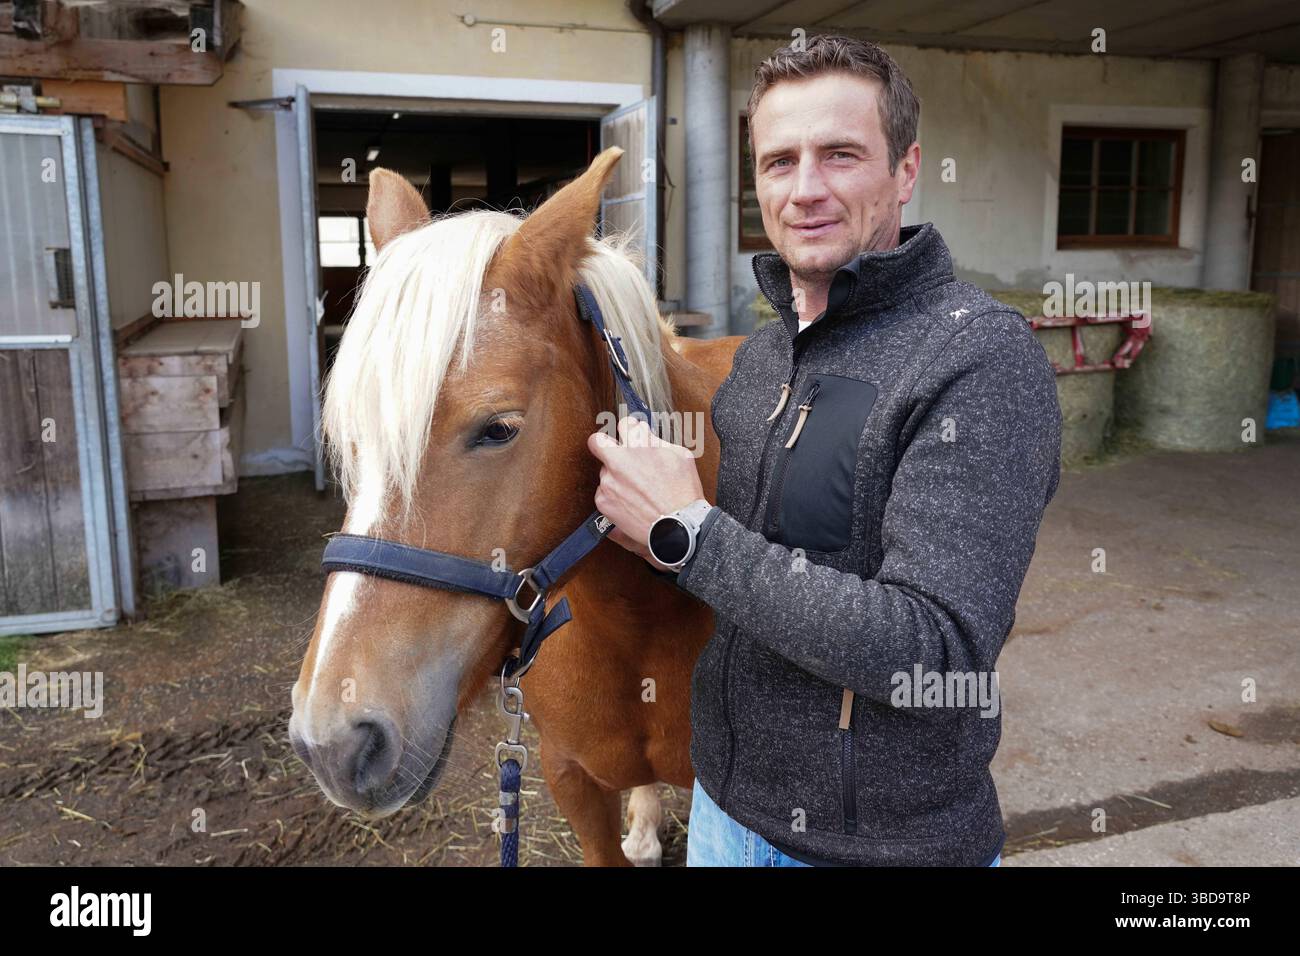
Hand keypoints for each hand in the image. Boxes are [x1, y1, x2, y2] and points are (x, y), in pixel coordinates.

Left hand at [587, 415, 705, 569]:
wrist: (678, 526)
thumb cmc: (683, 491)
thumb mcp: (680, 455)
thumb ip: (656, 439)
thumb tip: (642, 430)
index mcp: (638, 444)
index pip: (623, 424)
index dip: (629, 430)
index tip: (630, 436)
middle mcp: (619, 460)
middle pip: (597, 442)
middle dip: (604, 444)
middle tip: (614, 453)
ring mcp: (608, 481)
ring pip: (604, 471)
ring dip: (615, 475)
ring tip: (636, 490)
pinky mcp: (603, 501)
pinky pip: (603, 491)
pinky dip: (614, 495)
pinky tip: (631, 502)